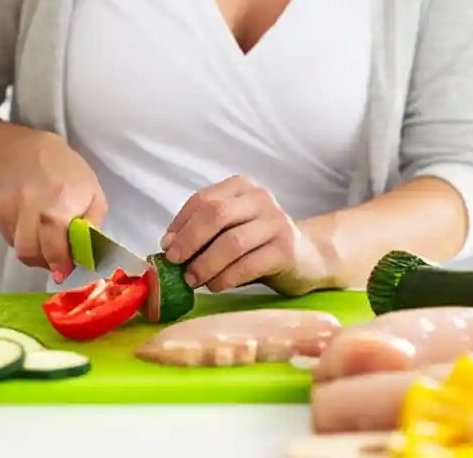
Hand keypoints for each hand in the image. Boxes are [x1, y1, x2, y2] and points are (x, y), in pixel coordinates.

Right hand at [0, 132, 106, 282]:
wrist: (28, 152)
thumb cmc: (68, 173)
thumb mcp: (93, 194)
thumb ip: (92, 224)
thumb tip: (87, 252)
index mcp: (60, 206)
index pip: (56, 249)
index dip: (61, 265)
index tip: (66, 270)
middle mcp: (32, 209)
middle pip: (32, 254)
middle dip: (47, 263)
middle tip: (57, 260)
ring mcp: (12, 211)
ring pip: (19, 250)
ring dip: (35, 255)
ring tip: (46, 245)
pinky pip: (10, 240)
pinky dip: (23, 241)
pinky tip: (33, 230)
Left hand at [160, 175, 331, 295]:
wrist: (307, 258)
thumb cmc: (258, 244)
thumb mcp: (231, 229)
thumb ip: (203, 232)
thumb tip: (168, 247)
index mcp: (241, 187)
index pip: (203, 199)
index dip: (181, 223)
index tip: (166, 246)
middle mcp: (260, 198)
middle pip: (216, 215)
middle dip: (190, 241)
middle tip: (175, 263)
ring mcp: (276, 223)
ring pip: (231, 242)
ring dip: (205, 264)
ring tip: (192, 280)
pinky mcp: (285, 250)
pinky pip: (248, 265)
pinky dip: (225, 278)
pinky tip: (215, 286)